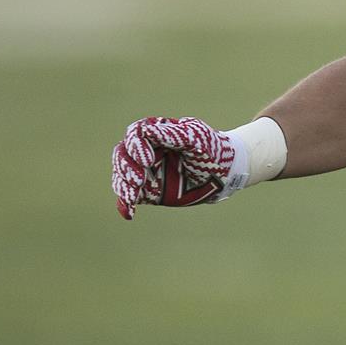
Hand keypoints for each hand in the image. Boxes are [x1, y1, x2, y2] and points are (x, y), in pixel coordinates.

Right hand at [111, 116, 236, 218]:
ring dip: (123, 186)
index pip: (134, 135)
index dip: (135, 147)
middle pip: (122, 155)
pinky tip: (129, 214)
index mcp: (155, 133)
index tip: (147, 160)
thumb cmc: (209, 148)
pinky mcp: (147, 190)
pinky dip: (125, 205)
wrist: (223, 172)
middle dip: (126, 168)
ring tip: (132, 197)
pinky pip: (129, 196)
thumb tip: (145, 130)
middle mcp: (145, 151)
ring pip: (122, 176)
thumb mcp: (194, 138)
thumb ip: (171, 135)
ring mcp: (144, 171)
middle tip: (139, 180)